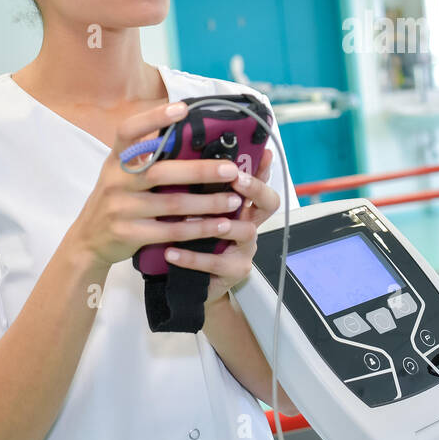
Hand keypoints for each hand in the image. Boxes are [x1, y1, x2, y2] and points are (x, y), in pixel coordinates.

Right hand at [68, 102, 252, 269]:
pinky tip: (220, 225)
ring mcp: (121, 209)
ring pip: (172, 203)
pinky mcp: (129, 234)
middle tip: (231, 169)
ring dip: (208, 203)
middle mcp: (116, 181)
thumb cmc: (118, 199)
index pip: (129, 131)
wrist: (88, 241)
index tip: (182, 108)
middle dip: (201, 170)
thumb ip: (146, 157)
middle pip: (161, 171)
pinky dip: (199, 228)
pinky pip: (171, 230)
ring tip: (235, 199)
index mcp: (116, 160)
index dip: (153, 117)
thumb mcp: (121, 173)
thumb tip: (187, 132)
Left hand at [165, 144, 280, 305]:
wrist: (193, 285)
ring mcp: (245, 248)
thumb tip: (180, 154)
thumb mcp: (197, 212)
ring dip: (221, 224)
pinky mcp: (235, 271)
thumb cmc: (195, 242)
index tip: (263, 154)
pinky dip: (192, 257)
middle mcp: (249, 224)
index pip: (260, 181)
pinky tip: (170, 252)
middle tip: (237, 180)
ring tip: (197, 219)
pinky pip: (216, 263)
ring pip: (245, 232)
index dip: (264, 168)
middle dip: (255, 189)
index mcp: (243, 207)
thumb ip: (197, 189)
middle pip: (268, 203)